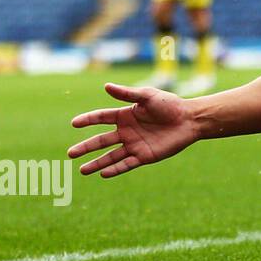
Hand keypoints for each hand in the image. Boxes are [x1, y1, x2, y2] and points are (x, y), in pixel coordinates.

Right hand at [68, 83, 200, 177]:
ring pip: (111, 156)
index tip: (74, 123)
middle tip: (70, 154)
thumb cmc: (171, 104)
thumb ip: (128, 94)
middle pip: (101, 140)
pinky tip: (103, 174)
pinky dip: (115, 169)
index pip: (101, 118)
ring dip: (96, 163)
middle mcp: (127, 131)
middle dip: (86, 147)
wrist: (190, 120)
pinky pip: (126, 164)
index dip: (88, 120)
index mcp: (125, 115)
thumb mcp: (148, 96)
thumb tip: (106, 86)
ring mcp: (134, 145)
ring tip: (81, 170)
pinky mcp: (144, 156)